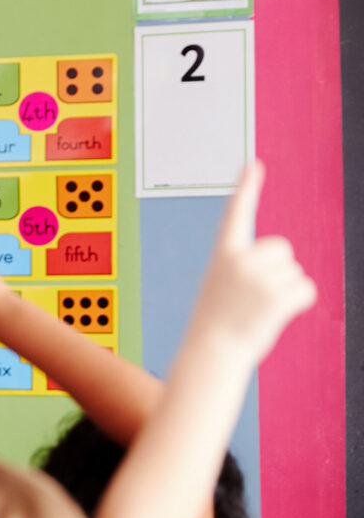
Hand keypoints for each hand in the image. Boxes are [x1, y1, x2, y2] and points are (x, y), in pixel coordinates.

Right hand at [187, 161, 314, 360]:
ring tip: (259, 309)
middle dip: (278, 269)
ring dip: (285, 291)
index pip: (236, 215)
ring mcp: (258, 278)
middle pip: (281, 248)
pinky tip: (276, 315)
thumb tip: (290, 279)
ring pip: (295, 272)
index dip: (245, 189)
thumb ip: (249, 271)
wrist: (211, 352)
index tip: (253, 165)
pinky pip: (306, 290)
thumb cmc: (218, 323)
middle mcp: (239, 261)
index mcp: (223, 255)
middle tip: (255, 295)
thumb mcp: (224, 288)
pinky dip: (297, 304)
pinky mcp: (276, 296)